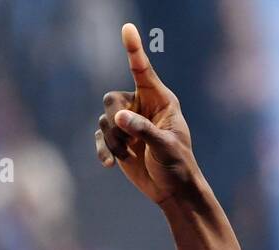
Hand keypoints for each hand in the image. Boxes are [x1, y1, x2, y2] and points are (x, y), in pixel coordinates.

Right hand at [95, 23, 197, 204]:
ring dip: (112, 140)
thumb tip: (119, 118)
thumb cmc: (178, 166)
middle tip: (127, 140)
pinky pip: (100, 136)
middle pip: (112, 98)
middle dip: (114, 120)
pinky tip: (110, 165)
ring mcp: (129, 123)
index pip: (143, 71)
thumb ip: (143, 130)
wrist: (173, 191)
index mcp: (161, 101)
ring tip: (127, 155)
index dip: (134, 50)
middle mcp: (142, 107)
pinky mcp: (119, 139)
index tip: (128, 29)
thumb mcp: (165, 147)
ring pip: (105, 119)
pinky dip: (104, 150)